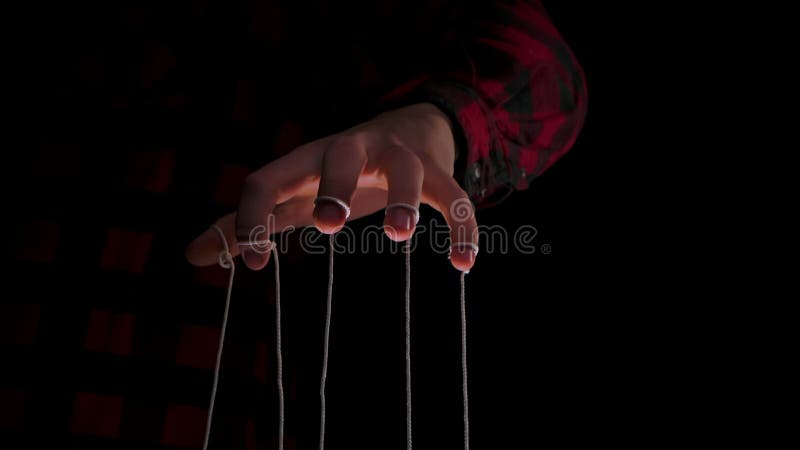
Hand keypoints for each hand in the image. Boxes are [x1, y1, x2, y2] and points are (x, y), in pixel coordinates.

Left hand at [186, 103, 477, 271]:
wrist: (410, 128)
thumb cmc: (338, 173)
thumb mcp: (294, 194)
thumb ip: (247, 223)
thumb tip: (191, 255)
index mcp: (306, 161)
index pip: (267, 178)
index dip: (252, 217)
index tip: (255, 266)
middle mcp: (351, 151)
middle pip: (338, 154)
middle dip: (332, 185)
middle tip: (327, 223)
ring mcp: (396, 158)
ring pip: (403, 167)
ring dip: (402, 196)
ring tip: (398, 233)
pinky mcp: (436, 171)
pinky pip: (454, 195)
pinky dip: (463, 226)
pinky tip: (464, 264)